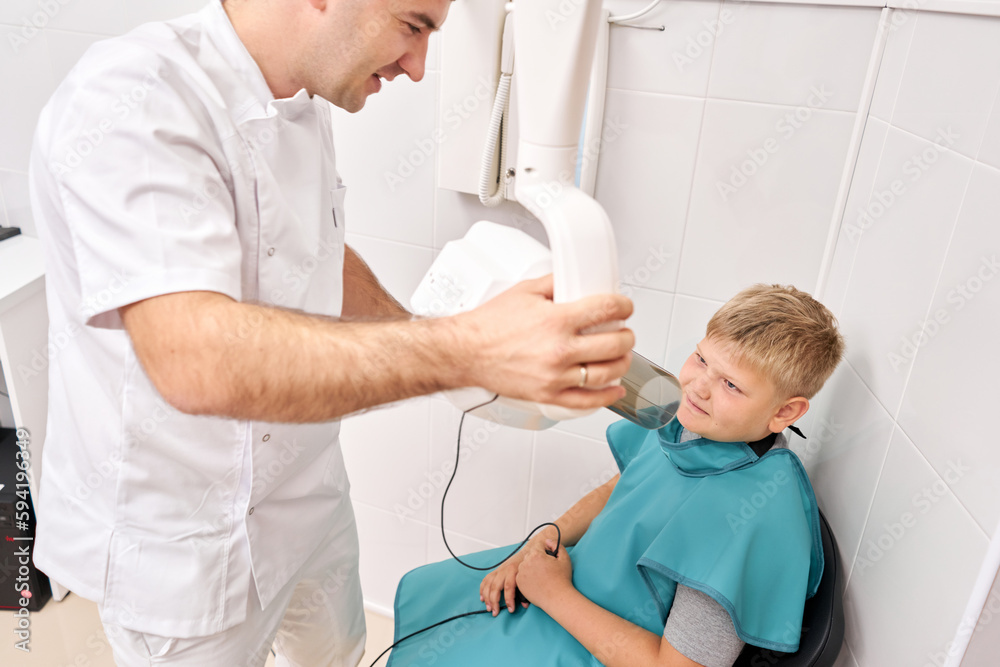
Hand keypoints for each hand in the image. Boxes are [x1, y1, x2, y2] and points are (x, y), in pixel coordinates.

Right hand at [455, 275, 633, 409]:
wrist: (466, 352)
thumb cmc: (490, 325)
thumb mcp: (525, 291)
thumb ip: (555, 283)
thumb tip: (576, 280)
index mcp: (556, 320)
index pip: (607, 310)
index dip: (624, 306)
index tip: (624, 307)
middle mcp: (559, 350)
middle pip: (615, 343)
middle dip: (626, 335)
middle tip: (624, 331)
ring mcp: (555, 376)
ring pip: (607, 373)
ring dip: (622, 362)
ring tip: (621, 355)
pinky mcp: (548, 395)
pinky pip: (587, 401)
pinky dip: (607, 396)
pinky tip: (614, 389)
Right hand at [479, 529, 555, 615]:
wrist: (530, 550)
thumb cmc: (532, 564)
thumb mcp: (532, 576)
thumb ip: (528, 590)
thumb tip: (524, 605)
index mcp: (514, 570)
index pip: (509, 587)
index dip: (509, 600)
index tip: (511, 610)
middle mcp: (505, 569)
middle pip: (495, 587)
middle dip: (494, 601)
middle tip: (495, 612)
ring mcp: (499, 570)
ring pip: (489, 584)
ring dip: (487, 597)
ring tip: (488, 607)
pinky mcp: (496, 570)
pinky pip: (486, 579)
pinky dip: (483, 589)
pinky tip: (482, 597)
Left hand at [515, 539, 573, 610]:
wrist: (557, 598)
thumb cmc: (562, 579)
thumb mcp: (564, 558)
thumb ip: (556, 544)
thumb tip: (548, 541)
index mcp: (536, 555)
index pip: (538, 545)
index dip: (546, 550)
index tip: (550, 557)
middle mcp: (526, 562)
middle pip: (531, 554)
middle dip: (538, 558)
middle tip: (546, 568)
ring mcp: (521, 573)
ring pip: (525, 565)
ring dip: (531, 567)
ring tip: (542, 575)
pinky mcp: (519, 583)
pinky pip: (521, 575)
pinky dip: (527, 577)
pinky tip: (537, 581)